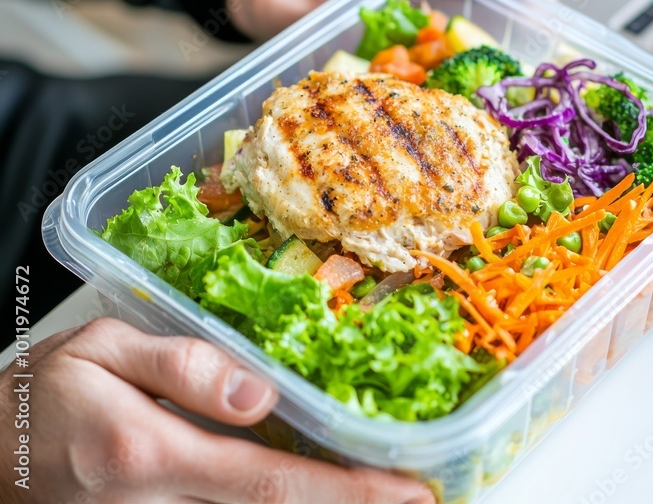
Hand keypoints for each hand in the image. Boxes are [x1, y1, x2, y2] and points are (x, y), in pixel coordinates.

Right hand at [0, 318, 433, 503]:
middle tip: (422, 495)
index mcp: (156, 457)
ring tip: (388, 491)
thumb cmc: (43, 397)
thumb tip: (261, 393)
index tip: (412, 495)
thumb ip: (183, 369)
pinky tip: (325, 488)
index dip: (351, 494)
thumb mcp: (100, 350)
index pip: (275, 485)